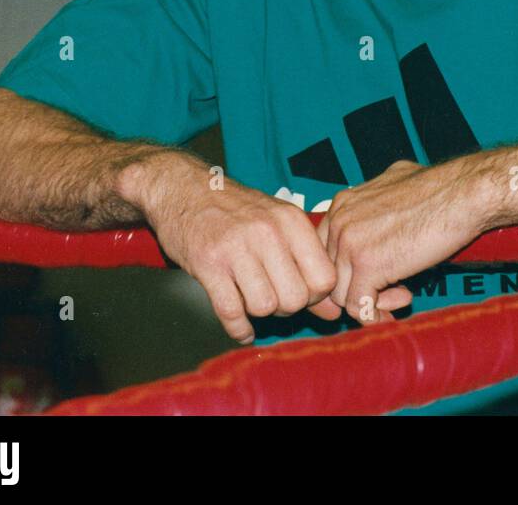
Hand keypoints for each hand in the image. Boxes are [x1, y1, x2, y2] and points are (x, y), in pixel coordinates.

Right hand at [116, 149, 405, 342]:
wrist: (185, 189)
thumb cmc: (237, 211)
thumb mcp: (279, 226)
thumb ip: (308, 265)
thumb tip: (333, 312)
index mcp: (291, 221)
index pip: (324, 278)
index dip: (316, 295)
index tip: (303, 293)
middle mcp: (267, 232)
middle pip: (296, 298)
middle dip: (287, 308)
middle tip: (275, 297)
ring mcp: (236, 248)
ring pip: (264, 306)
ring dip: (259, 312)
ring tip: (253, 299)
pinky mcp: (208, 265)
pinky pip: (231, 312)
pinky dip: (238, 328)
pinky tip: (241, 326)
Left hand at [313, 157, 496, 325]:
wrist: (463, 193)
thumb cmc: (441, 189)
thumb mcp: (394, 187)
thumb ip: (374, 207)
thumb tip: (377, 223)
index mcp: (343, 204)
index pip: (326, 252)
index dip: (348, 271)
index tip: (369, 281)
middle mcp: (339, 221)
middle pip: (332, 275)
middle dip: (360, 288)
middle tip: (392, 291)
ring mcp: (350, 244)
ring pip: (341, 294)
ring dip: (371, 302)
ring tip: (402, 296)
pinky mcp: (368, 265)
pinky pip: (358, 306)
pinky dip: (374, 315)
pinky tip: (396, 309)